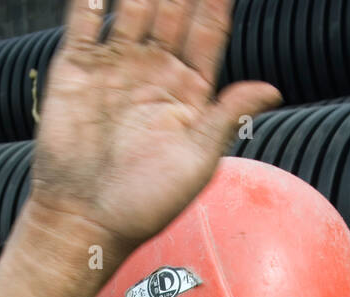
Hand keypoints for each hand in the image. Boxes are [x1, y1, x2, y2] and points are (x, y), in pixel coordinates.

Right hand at [30, 0, 282, 260]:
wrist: (83, 221)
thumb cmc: (144, 204)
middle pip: (173, 8)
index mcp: (188, 93)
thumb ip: (229, 117)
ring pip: (133, 3)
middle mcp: (153, 72)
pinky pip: (84, 16)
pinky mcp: (77, 67)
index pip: (208, 31)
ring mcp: (115, 65)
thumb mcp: (197, 162)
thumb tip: (272, 89)